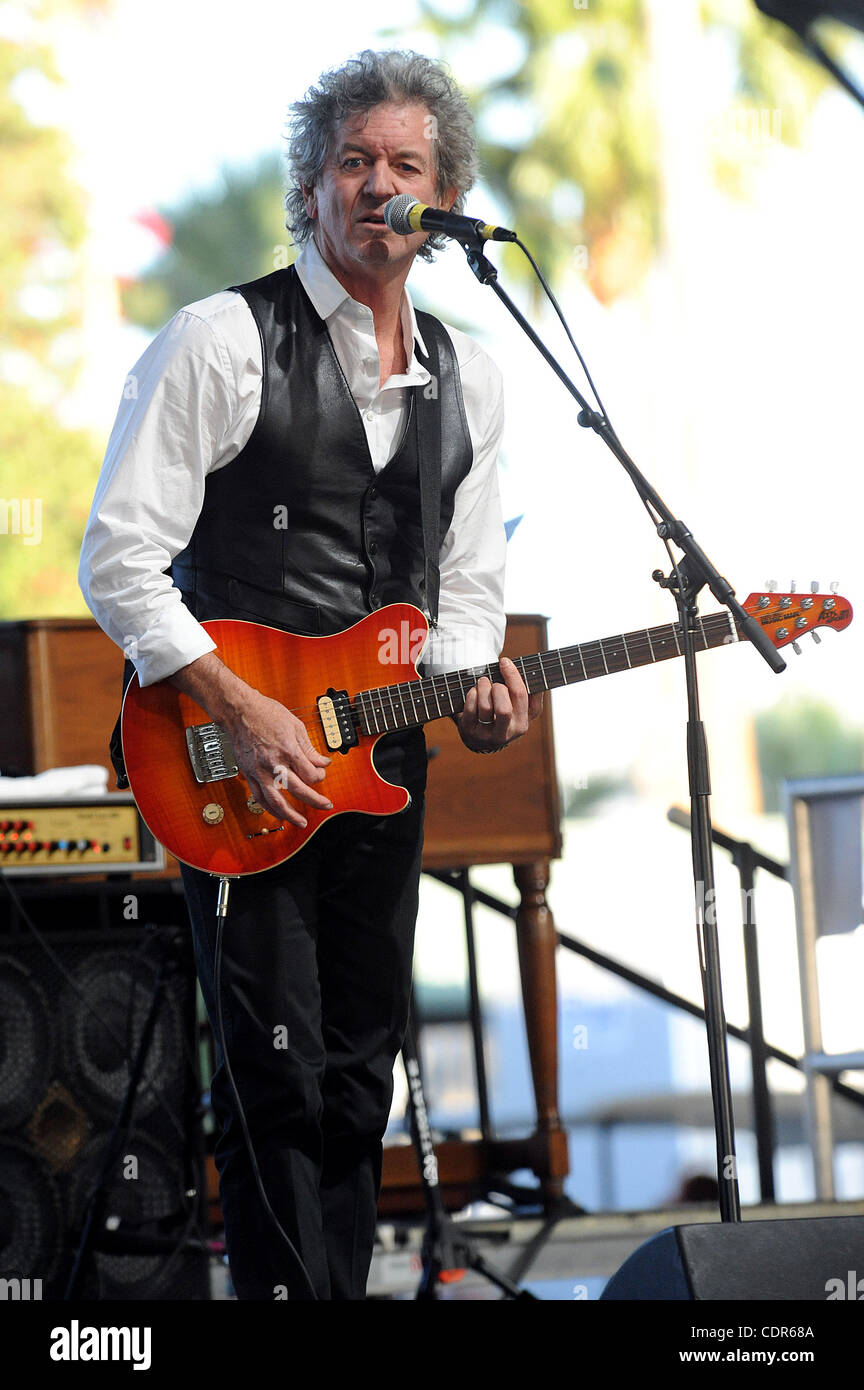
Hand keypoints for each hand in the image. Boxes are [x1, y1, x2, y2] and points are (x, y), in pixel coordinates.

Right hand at [223, 689, 331, 827]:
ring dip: (290, 815)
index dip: (320, 776)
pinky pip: (259, 797)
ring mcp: (259, 771)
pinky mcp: (249, 774)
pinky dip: (269, 809)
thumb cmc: (266, 714)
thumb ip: (309, 748)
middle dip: (315, 800)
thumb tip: (323, 762)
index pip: (310, 775)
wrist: (239, 711)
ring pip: (276, 802)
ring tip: (300, 822)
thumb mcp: (295, 726)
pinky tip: (277, 813)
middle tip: (325, 805)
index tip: (321, 773)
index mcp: (288, 750)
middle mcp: (274, 764)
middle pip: (299, 790)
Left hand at [456, 657, 543, 754]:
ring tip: (482, 683)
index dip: (512, 675)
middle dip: (497, 688)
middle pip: (504, 709)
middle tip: (493, 682)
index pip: (521, 696)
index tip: (504, 662)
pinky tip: (474, 693)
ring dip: (483, 688)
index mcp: (522, 725)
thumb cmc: (501, 716)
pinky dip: (472, 695)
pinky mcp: (469, 732)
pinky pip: (470, 709)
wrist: (479, 739)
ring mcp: (486, 735)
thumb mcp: (518, 710)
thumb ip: (529, 695)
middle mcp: (506, 733)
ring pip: (485, 707)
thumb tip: (533, 672)